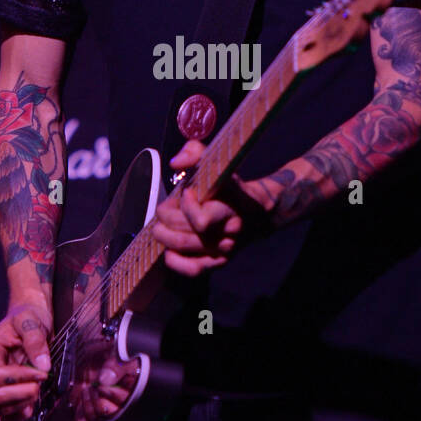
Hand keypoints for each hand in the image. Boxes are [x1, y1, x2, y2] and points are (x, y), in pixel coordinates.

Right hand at [0, 299, 52, 420]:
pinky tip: (32, 404)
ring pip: (1, 408)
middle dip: (22, 393)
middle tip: (41, 383)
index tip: (42, 373)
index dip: (20, 379)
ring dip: (23, 403)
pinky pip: (6, 414)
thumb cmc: (28, 317)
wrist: (31, 321)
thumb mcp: (32, 319)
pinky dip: (20, 414)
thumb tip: (41, 365)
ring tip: (39, 390)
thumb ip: (35, 340)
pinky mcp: (3, 392)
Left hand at [152, 139, 274, 276]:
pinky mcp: (221, 261)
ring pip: (185, 248)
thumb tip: (175, 164)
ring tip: (162, 225)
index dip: (185, 204)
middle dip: (166, 218)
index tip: (187, 191)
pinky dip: (175, 260)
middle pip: (185, 233)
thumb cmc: (230, 186)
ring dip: (164, 235)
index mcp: (231, 203)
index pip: (201, 220)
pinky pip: (193, 269)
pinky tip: (169, 250)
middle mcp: (230, 229)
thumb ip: (195, 152)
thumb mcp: (218, 162)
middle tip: (166, 208)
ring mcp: (226, 247)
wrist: (258, 212)